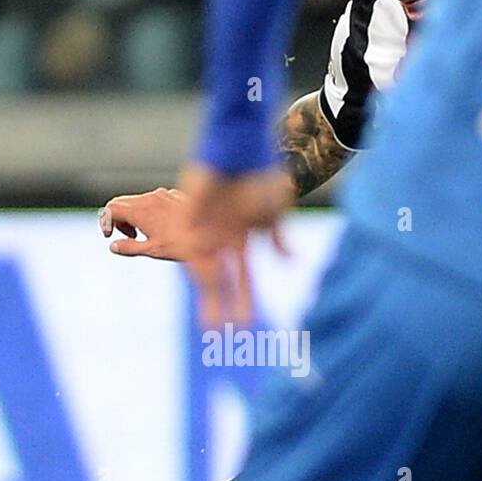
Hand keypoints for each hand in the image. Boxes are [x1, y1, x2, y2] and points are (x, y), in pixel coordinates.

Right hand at [99, 187, 194, 260]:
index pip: (110, 208)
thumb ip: (130, 248)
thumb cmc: (183, 245)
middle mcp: (150, 198)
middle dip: (118, 219)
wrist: (214, 233)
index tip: (110, 236)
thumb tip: (113, 246)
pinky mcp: (173, 195)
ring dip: (133, 216)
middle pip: (121, 203)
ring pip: (136, 200)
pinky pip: (152, 200)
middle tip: (130, 236)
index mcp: (141, 211)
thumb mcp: (153, 250)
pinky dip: (148, 211)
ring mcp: (162, 195)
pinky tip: (161, 226)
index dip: (105, 222)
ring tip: (145, 234)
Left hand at [176, 162, 290, 325]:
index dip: (245, 301)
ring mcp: (206, 230)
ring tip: (209, 322)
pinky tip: (203, 276)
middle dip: (224, 306)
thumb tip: (291, 263)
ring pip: (205, 270)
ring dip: (208, 297)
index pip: (245, 278)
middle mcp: (224, 240)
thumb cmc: (258, 175)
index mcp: (244, 240)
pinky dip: (199, 260)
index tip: (247, 325)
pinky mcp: (190, 217)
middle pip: (224, 280)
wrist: (237, 147)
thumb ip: (278, 237)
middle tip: (222, 333)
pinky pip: (193, 244)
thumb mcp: (274, 209)